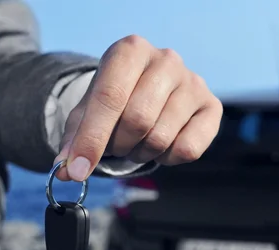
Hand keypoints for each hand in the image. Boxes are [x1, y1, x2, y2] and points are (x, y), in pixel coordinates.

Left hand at [55, 35, 222, 181]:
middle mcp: (166, 60)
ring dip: (142, 152)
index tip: (76, 170)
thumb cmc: (118, 99)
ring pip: (161, 138)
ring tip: (138, 141)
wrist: (151, 90)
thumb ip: (75, 139)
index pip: (109, 97)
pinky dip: (168, 158)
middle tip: (116, 145)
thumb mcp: (89, 111)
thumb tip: (65, 170)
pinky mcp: (212, 107)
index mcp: (130, 50)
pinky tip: (163, 145)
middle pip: (137, 120)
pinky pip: (188, 149)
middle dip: (119, 145)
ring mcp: (193, 82)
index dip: (91, 139)